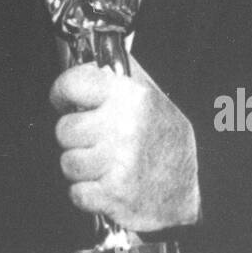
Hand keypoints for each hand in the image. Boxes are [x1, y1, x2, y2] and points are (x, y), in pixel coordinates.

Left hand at [50, 59, 199, 232]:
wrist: (187, 194)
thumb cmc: (167, 144)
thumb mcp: (153, 97)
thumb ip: (118, 78)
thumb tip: (88, 58)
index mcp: (132, 96)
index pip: (73, 83)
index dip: (64, 93)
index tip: (67, 101)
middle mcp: (126, 126)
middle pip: (64, 129)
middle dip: (75, 139)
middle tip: (94, 142)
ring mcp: (120, 162)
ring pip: (68, 162)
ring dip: (81, 168)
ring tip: (104, 165)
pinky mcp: (115, 194)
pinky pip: (76, 193)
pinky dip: (88, 195)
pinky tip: (106, 186)